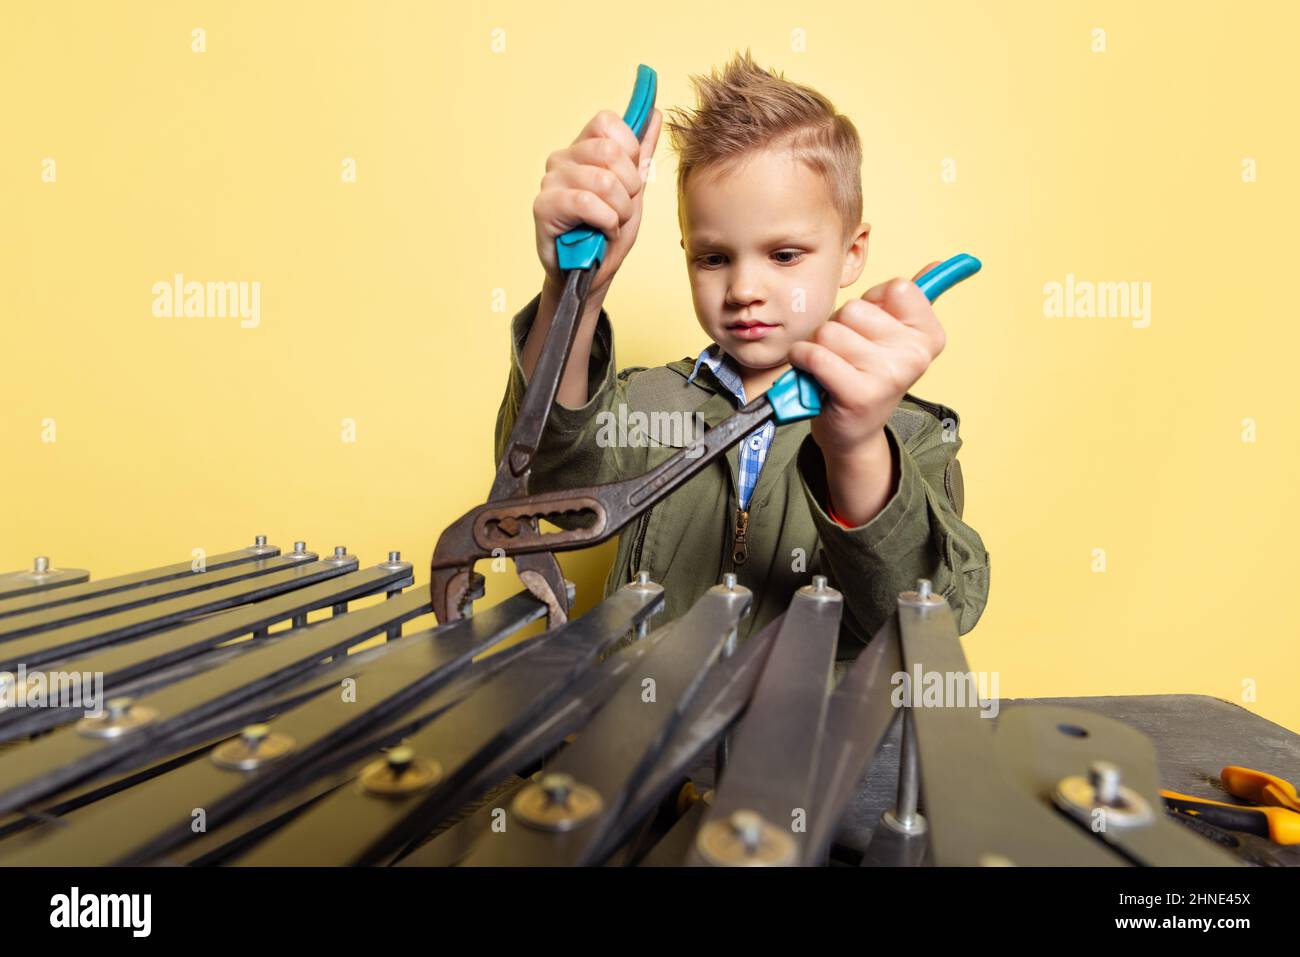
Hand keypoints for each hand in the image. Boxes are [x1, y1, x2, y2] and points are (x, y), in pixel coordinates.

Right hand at [533, 108, 662, 296]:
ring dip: (620, 211)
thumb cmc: (608, 232)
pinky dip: (606, 222)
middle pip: (610, 151)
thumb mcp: (634, 191)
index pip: (607, 121)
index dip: (629, 150)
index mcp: (583, 148)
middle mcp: (562, 158)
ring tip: (611, 224)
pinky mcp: (543, 206)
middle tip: (622, 208)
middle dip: (630, 187)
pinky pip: (586, 202)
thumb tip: (654, 113)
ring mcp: (550, 181)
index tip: (631, 178)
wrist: (592, 274)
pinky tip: (602, 232)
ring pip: (603, 180)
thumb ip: (641, 154)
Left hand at [788, 262, 946, 463]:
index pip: (896, 287)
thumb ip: (910, 302)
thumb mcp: (893, 338)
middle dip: (839, 328)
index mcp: (929, 336)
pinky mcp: (858, 394)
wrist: (852, 434)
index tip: (872, 329)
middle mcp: (916, 355)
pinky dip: (802, 360)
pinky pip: (815, 355)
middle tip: (848, 357)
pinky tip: (812, 373)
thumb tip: (937, 263)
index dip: (872, 303)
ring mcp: (889, 376)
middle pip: (854, 308)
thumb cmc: (865, 377)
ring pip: (830, 331)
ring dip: (819, 347)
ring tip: (833, 369)